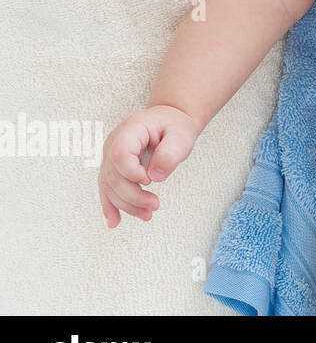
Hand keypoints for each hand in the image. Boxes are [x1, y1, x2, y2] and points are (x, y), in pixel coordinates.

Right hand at [99, 104, 198, 226]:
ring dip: (126, 205)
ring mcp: (110, 156)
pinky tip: (115, 222)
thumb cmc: (175, 126)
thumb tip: (154, 178)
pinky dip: (111, 206)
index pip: (119, 155)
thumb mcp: (181, 135)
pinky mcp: (113, 168)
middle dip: (132, 196)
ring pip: (109, 186)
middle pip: (113, 175)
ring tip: (148, 215)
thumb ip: (169, 154)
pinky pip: (107, 189)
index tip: (149, 181)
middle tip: (155, 205)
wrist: (169, 120)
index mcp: (129, 131)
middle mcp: (113, 143)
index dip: (131, 172)